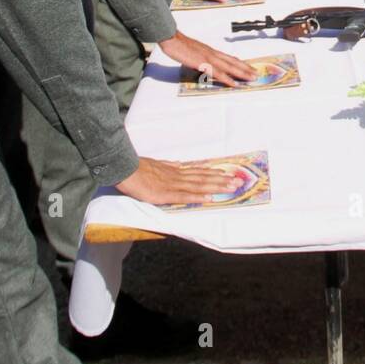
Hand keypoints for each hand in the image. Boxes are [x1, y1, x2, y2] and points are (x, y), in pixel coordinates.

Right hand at [116, 157, 241, 204]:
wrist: (125, 168)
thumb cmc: (138, 168)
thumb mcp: (156, 165)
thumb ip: (168, 166)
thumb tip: (178, 164)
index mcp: (175, 170)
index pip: (199, 171)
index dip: (214, 173)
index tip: (228, 173)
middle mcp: (178, 176)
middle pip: (204, 177)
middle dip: (222, 180)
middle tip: (239, 181)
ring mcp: (172, 184)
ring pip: (199, 185)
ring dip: (216, 187)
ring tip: (231, 188)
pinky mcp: (165, 193)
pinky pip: (184, 196)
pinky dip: (197, 197)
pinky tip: (208, 199)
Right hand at [158, 31, 256, 86]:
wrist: (171, 38)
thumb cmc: (179, 45)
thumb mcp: (193, 52)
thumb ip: (200, 58)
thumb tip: (204, 65)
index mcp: (211, 51)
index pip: (229, 58)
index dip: (241, 63)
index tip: (249, 67)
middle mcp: (213, 53)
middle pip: (233, 62)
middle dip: (246, 69)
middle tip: (256, 74)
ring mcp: (209, 58)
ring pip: (229, 67)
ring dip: (242, 73)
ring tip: (252, 78)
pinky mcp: (203, 63)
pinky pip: (217, 73)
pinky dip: (227, 79)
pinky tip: (234, 83)